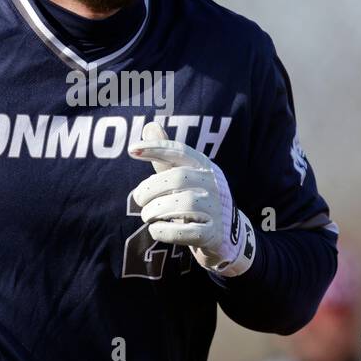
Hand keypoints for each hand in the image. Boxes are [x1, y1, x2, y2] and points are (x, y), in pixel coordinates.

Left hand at [127, 122, 255, 276]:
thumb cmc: (199, 200)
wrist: (228, 234)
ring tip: (147, 216)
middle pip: (177, 179)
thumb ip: (166, 157)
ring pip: (183, 204)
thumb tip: (149, 125)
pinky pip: (186, 232)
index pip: (180, 151)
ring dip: (155, 211)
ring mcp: (216, 210)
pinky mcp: (213, 234)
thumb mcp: (186, 176)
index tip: (132, 150)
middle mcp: (213, 185)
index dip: (156, 148)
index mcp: (205, 166)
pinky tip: (156, 229)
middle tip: (139, 199)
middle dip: (150, 189)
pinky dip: (164, 231)